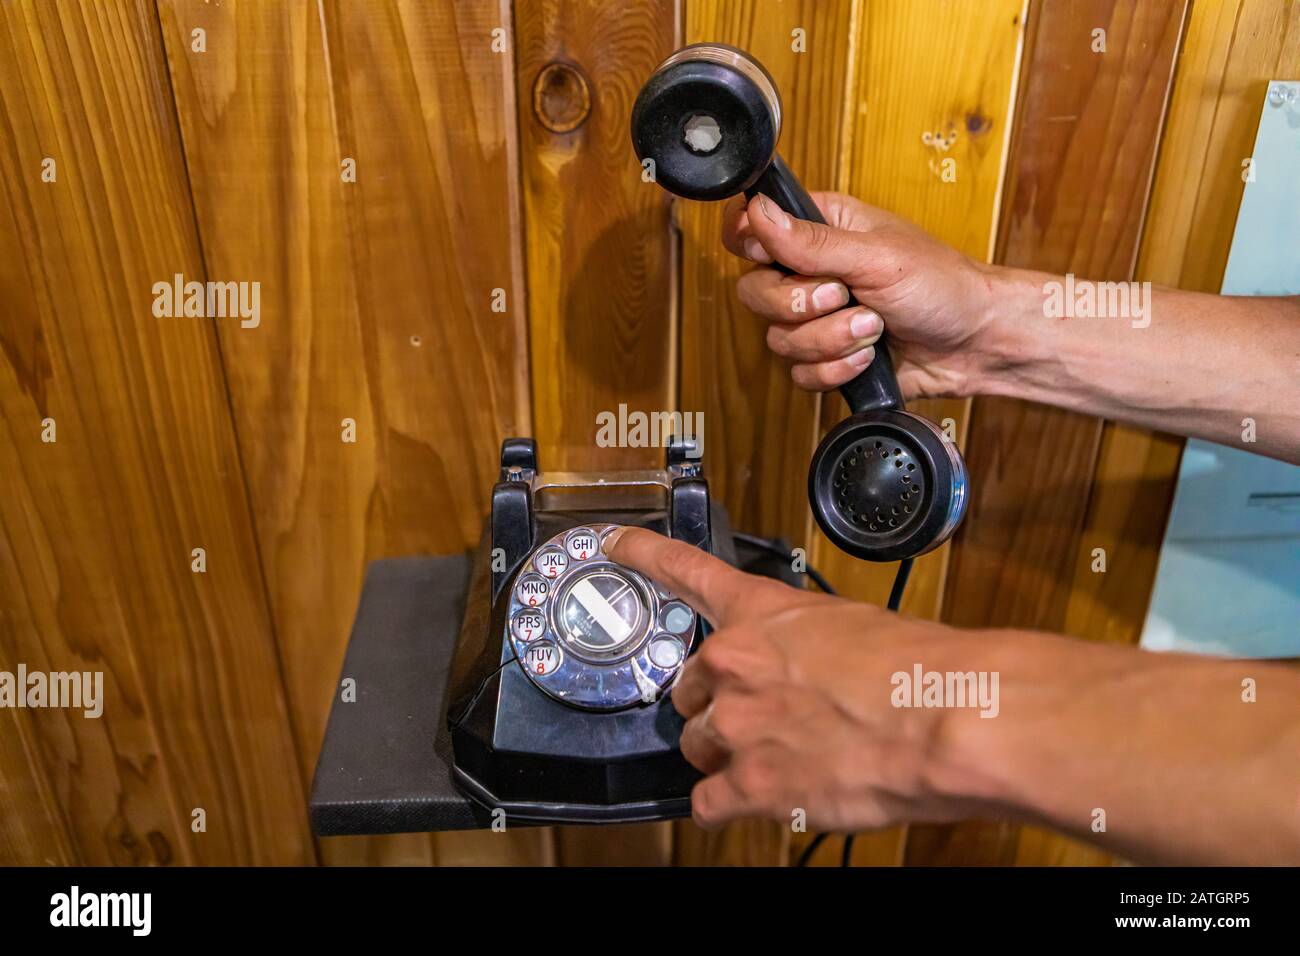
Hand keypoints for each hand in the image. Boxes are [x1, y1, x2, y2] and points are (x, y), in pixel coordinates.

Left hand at [605, 526, 973, 831]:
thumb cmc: (918, 668)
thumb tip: (813, 671)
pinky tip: (760, 800)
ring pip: (698, 746)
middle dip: (719, 704)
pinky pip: (709, 804)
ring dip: (727, 755)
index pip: (683, 570)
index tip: (613, 542)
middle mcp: (734, 664)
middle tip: (767, 718)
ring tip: (781, 759)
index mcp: (761, 613)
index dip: (641, 553)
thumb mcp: (856, 626)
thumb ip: (809, 644)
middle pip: (691, 688)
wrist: (944, 716)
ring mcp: (736, 725)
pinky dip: (729, 805)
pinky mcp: (750, 785)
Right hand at [723, 192, 1000, 397]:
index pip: (749, 229)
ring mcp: (816, 319)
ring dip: (829, 340)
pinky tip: (868, 356)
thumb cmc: (940, 285)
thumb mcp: (876, 256)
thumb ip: (812, 241)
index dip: (751, 245)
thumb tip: (759, 212)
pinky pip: (800, 373)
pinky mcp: (826, 358)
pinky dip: (836, 368)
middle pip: (754, 293)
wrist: (973, 343)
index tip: (777, 259)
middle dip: (799, 306)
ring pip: (778, 340)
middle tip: (843, 296)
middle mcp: (810, 272)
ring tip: (872, 326)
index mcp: (819, 228)